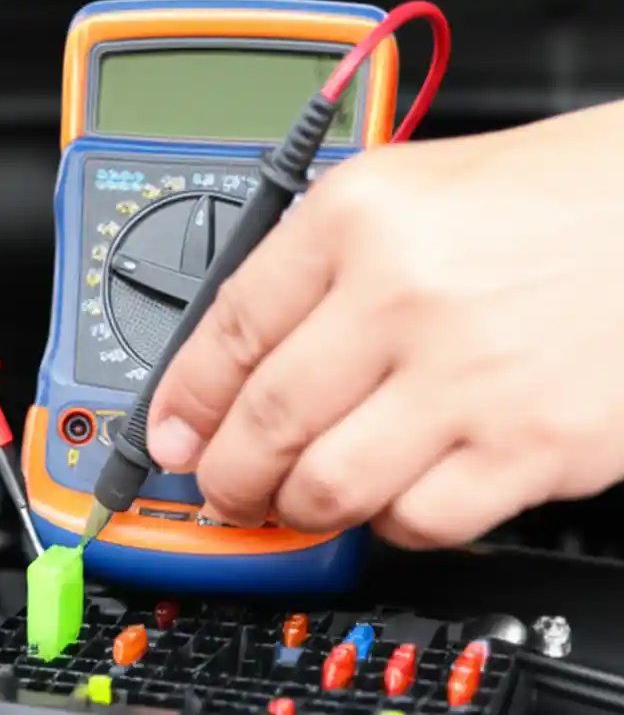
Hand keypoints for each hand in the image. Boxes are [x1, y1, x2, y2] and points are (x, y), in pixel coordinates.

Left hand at [147, 101, 623, 548]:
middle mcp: (404, 295)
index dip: (184, 398)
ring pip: (327, 487)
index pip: (229, 329)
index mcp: (358, 218)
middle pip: (266, 421)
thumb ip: (313, 269)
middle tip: (222, 486)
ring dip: (295, 507)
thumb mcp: (405, 192)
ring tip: (295, 497)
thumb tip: (231, 359)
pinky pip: (418, 521)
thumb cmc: (548, 201)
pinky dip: (389, 522)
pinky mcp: (531, 446)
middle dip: (224, 474)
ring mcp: (469, 377)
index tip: (167, 434)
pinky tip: (391, 494)